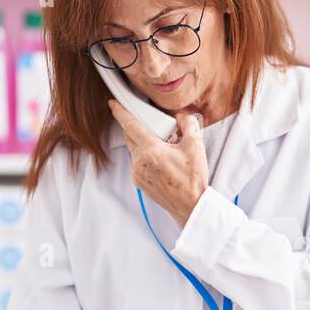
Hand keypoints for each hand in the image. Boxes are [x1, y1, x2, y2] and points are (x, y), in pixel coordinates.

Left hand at [109, 99, 206, 227]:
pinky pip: (136, 162)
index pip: (130, 125)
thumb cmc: (193, 179)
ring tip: (164, 147)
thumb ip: (188, 124)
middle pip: (129, 136)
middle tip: (151, 125)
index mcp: (151, 150)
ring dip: (143, 143)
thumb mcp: (195, 146)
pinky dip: (145, 156)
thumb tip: (181, 117)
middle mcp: (139, 161)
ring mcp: (137, 172)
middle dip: (136, 127)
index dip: (120, 112)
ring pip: (133, 150)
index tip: (113, 104)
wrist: (190, 206)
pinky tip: (161, 161)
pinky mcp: (138, 181)